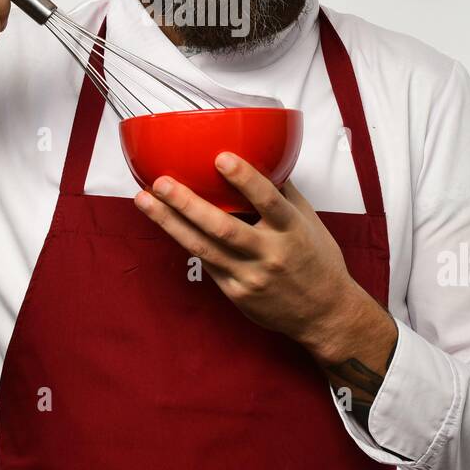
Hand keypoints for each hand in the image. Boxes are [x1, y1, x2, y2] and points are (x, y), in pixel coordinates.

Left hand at [132, 151, 368, 352]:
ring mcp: (250, 276)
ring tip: (144, 200)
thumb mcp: (309, 221)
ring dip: (170, 223)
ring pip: (203, 248)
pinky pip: (207, 263)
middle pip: (223, 228)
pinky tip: (165, 223)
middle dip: (187, 204)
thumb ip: (284, 191)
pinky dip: (185, 241)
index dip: (245, 179)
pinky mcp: (237, 293)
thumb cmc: (318, 260)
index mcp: (292, 231)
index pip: (268, 201)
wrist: (325, 314)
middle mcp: (270, 254)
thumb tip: (262, 154)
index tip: (221, 157)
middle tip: (161, 182)